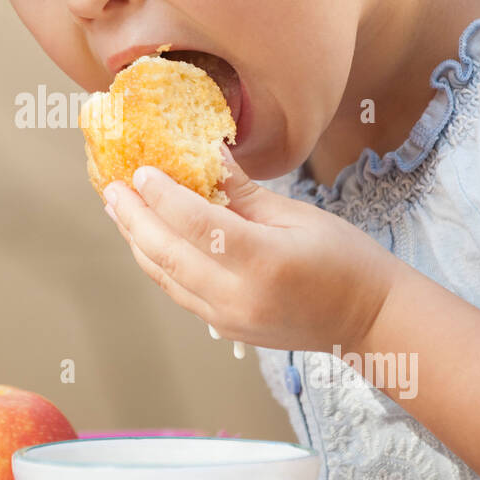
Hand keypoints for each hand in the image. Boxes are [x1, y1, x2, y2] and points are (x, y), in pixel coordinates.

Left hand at [100, 150, 395, 353]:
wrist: (368, 319)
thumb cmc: (344, 260)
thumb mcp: (296, 215)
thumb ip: (241, 191)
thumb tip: (203, 151)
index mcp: (263, 262)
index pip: (196, 224)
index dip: (162, 196)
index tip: (141, 170)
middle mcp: (238, 297)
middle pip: (167, 254)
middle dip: (133, 218)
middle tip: (112, 187)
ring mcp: (228, 319)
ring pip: (165, 276)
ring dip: (137, 240)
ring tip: (118, 208)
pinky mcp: (224, 328)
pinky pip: (178, 291)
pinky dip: (157, 261)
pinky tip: (146, 237)